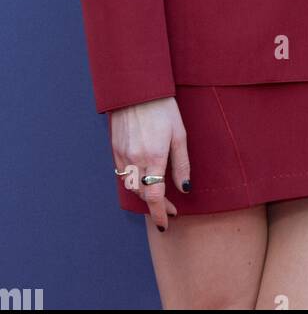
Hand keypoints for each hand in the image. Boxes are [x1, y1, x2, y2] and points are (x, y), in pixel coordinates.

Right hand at [110, 97, 190, 229]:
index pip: (155, 196)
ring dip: (144, 194)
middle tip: (170, 207)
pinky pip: (122, 173)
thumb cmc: (163, 109)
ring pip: (131, 186)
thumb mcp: (179, 135)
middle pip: (143, 194)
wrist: (137, 89)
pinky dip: (133, 181)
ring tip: (158, 194)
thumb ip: (181, 164)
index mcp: (154, 157)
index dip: (160, 213)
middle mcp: (135, 159)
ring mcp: (123, 154)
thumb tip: (185, 189)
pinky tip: (143, 178)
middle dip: (155, 205)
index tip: (165, 223)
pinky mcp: (115, 148)